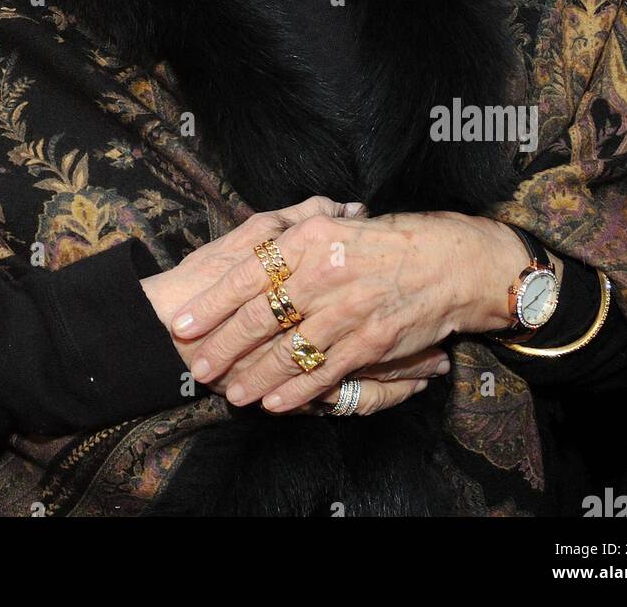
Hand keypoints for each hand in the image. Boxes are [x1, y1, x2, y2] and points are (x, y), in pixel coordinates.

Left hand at [166, 209, 506, 413]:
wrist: (444, 260)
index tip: (181, 324)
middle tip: (197, 365)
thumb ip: (288, 234)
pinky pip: (324, 371)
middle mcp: (323, 272)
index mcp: (307, 238)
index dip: (211, 304)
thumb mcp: (330, 224)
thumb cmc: (382, 240)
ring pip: (288, 349)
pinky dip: (296, 391)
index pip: (246, 274)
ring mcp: (347, 308)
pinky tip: (274, 402)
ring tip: (231, 392)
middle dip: (223, 345)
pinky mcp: (369, 340)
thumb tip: (246, 250)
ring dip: (255, 376)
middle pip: (259, 316)